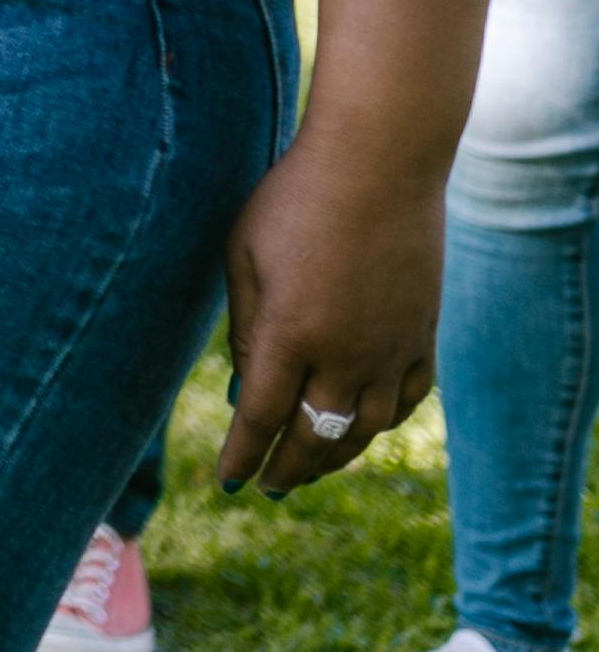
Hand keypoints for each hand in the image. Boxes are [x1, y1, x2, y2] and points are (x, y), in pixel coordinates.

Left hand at [216, 123, 445, 495]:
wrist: (379, 166)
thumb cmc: (292, 199)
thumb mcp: (244, 254)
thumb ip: (245, 325)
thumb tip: (249, 385)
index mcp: (290, 334)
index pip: (260, 417)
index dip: (242, 454)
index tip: (228, 480)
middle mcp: (345, 354)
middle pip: (315, 437)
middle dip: (287, 469)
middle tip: (267, 485)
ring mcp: (390, 349)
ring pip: (364, 430)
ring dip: (334, 456)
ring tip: (309, 468)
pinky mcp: (423, 337)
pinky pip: (405, 400)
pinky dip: (380, 423)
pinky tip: (363, 429)